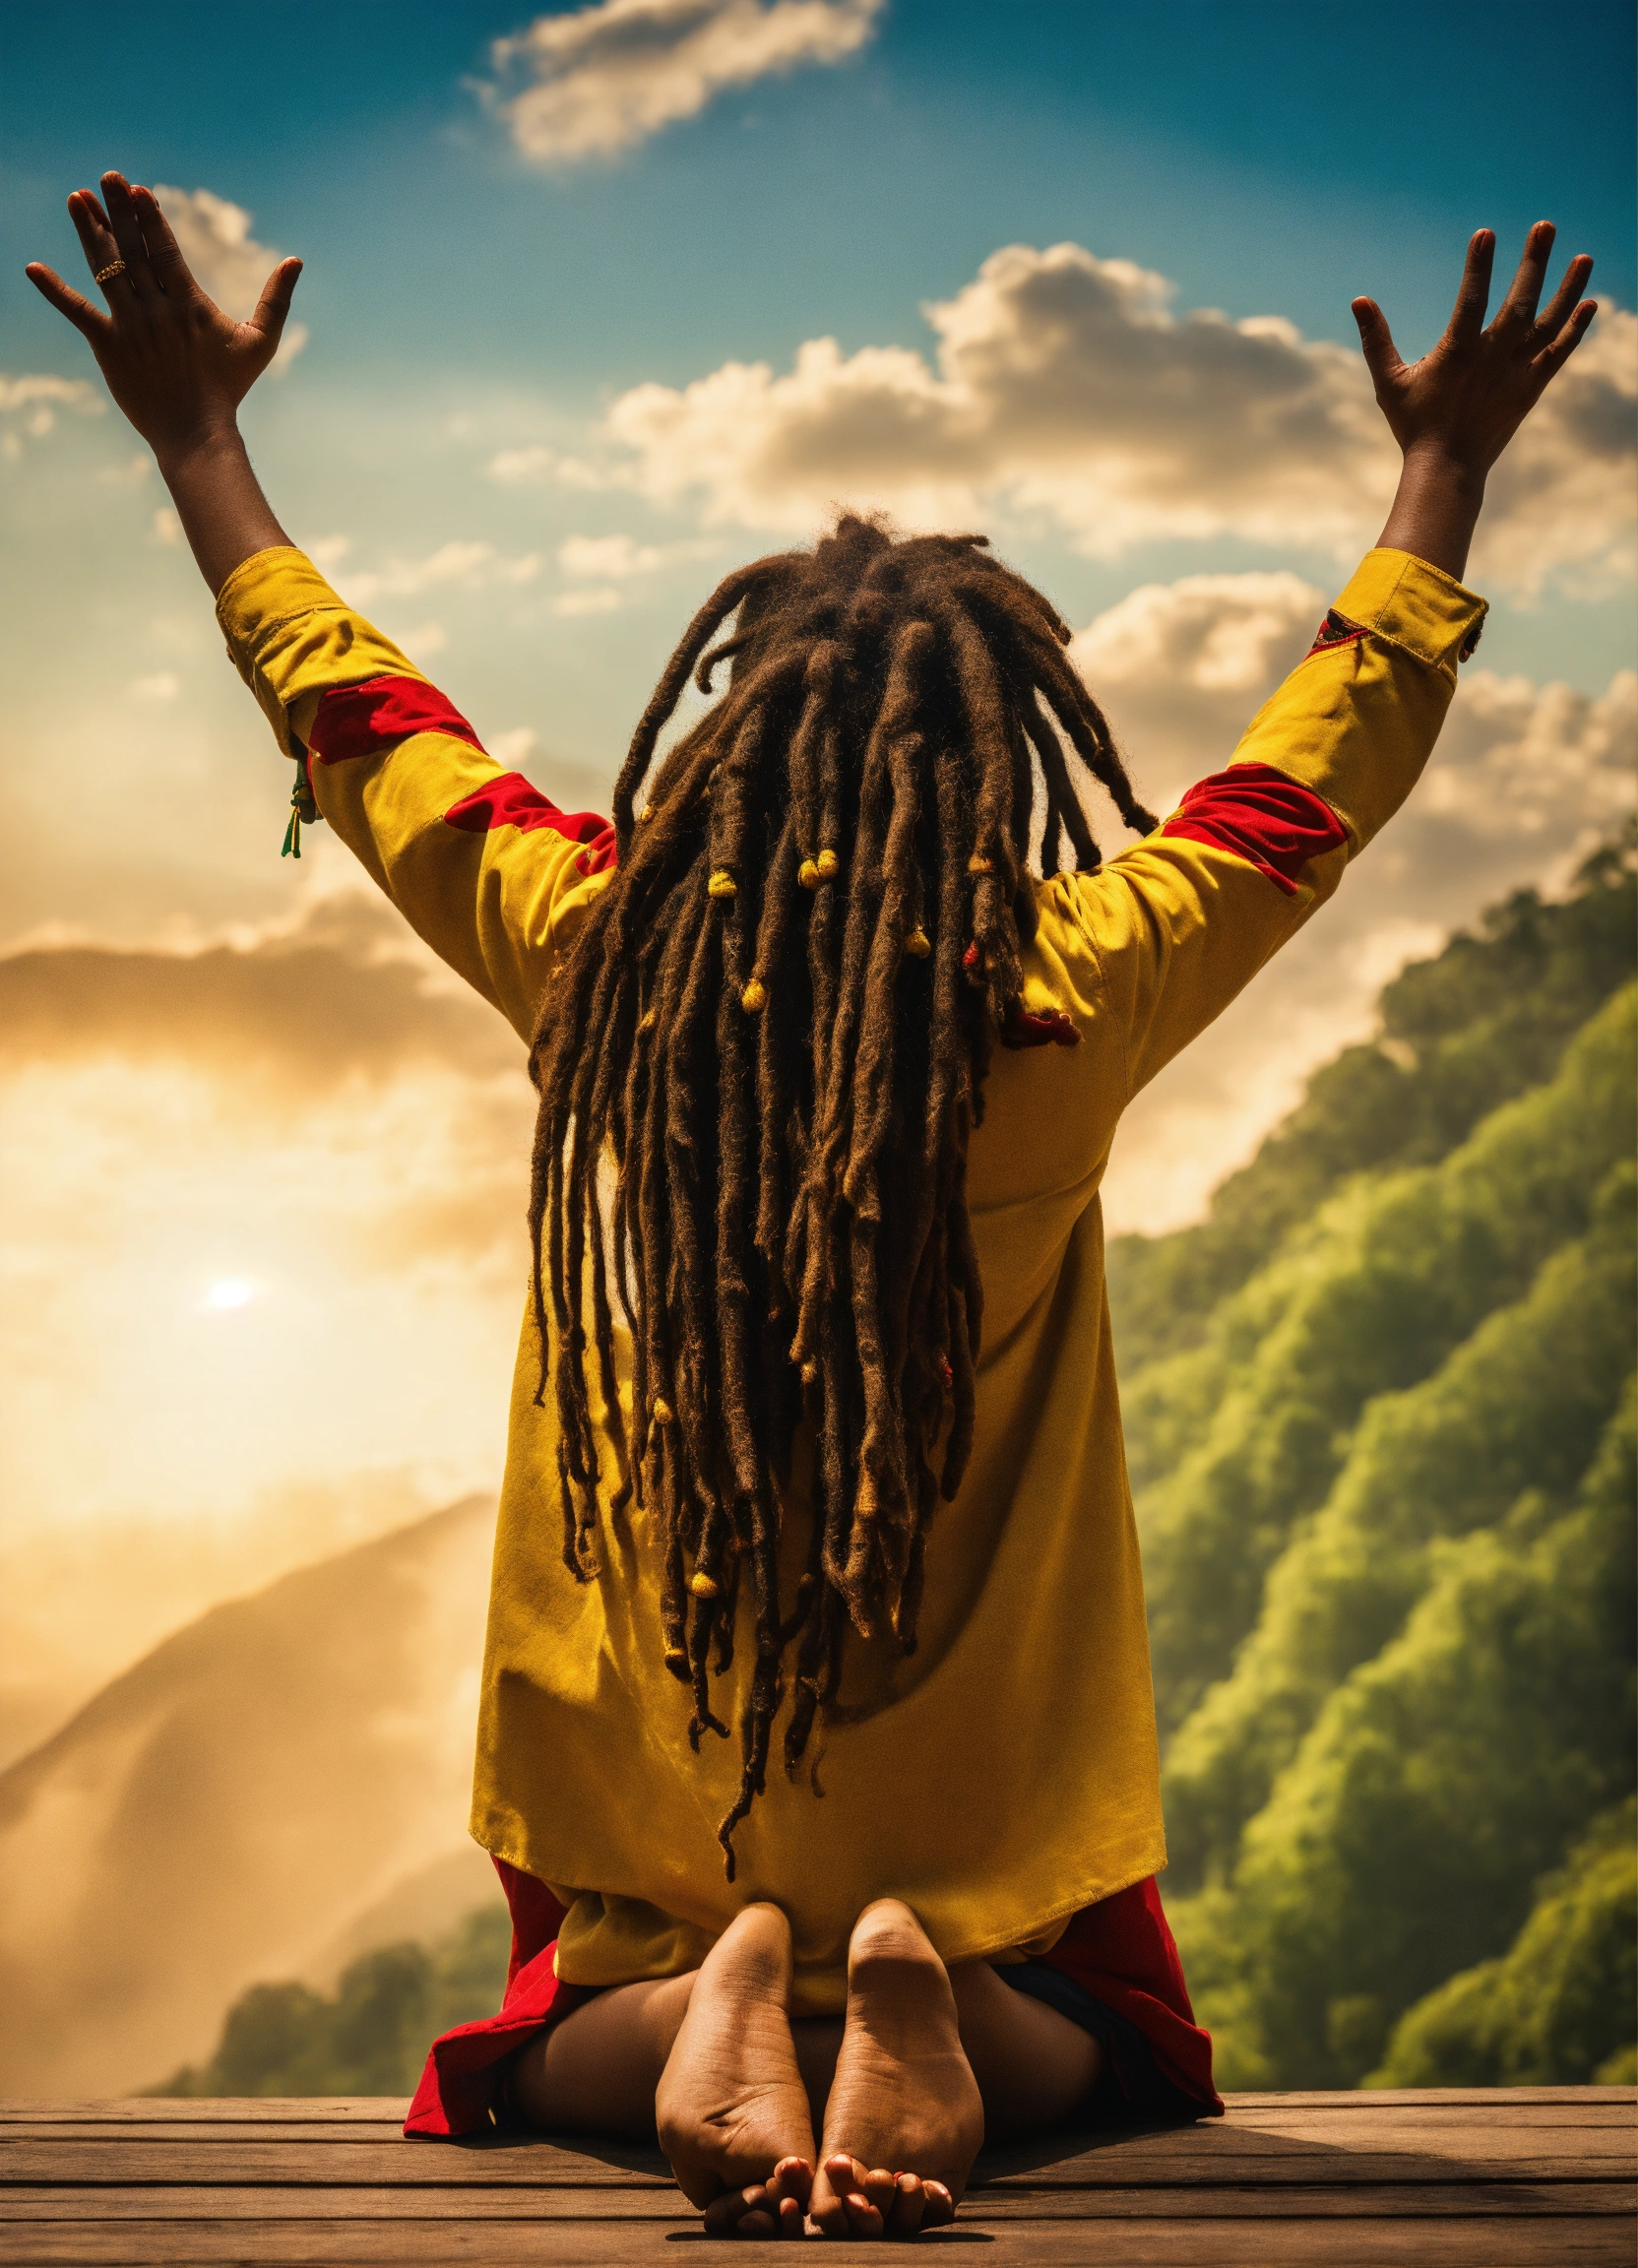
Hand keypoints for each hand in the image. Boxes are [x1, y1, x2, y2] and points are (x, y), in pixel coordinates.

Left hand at [25, 171, 301, 468]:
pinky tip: (32, 268)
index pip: (165, 251)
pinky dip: (54, 291)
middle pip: (133, 251)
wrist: (197, 433)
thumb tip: (296, 260)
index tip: (136, 190)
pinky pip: (77, 313)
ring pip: (104, 270)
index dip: (150, 219)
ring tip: (76, 199)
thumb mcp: (260, 342)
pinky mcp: (108, 348)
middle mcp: (156, 310)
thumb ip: (276, 300)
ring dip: (89, 232)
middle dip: (119, 211)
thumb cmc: (229, 387)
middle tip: (105, 177)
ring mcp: (130, 328)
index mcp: (189, 305)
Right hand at [1357, 223, 1595, 581]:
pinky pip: (1559, 354)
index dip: (1478, 267)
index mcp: (1457, 354)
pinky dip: (1576, 329)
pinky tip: (1590, 303)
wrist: (1447, 470)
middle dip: (1534, 263)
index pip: (1471, 300)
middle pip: (1520, 303)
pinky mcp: (1531, 389)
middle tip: (1545, 226)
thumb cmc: (1414, 425)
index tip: (1485, 234)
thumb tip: (1359, 300)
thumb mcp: (1389, 381)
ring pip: (1548, 324)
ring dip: (1568, 289)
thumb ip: (1376, 340)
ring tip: (1584, 257)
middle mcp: (1492, 360)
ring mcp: (1516, 374)